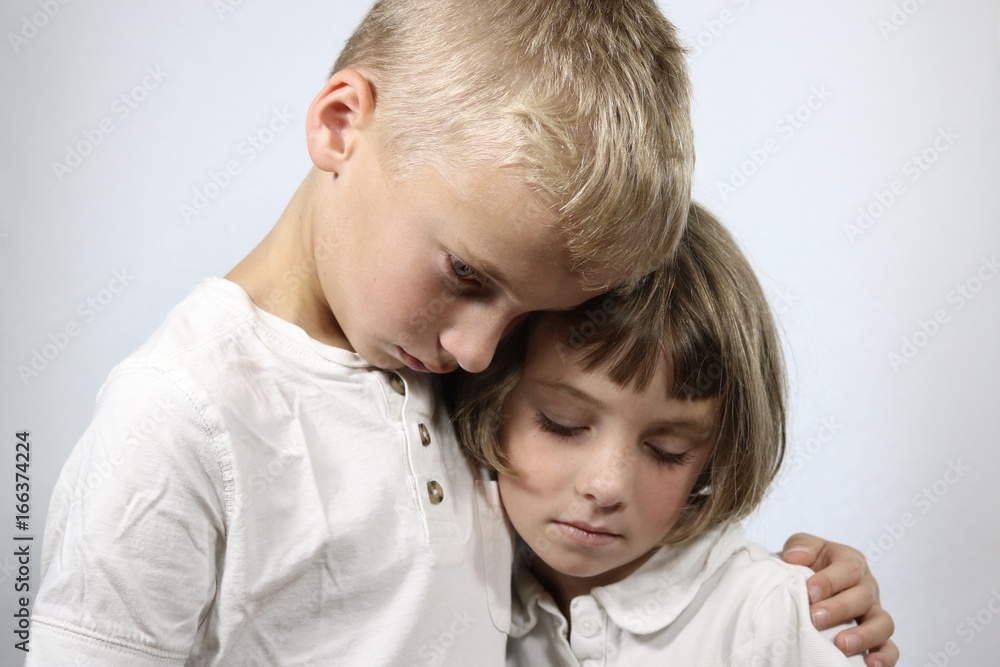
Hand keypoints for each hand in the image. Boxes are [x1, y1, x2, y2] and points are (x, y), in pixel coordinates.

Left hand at [782, 533, 898, 666]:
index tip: (809, 593)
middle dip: (839, 609)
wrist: (806, 587)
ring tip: (841, 646)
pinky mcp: (877, 637)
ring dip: (863, 636)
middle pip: (863, 597)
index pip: (848, 568)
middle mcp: (867, 587)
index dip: (830, 580)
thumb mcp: (803, 548)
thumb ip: (800, 545)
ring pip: (882, 624)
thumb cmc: (806, 566)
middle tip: (815, 619)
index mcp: (851, 563)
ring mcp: (874, 613)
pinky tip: (870, 665)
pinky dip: (884, 657)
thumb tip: (795, 556)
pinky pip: (890, 648)